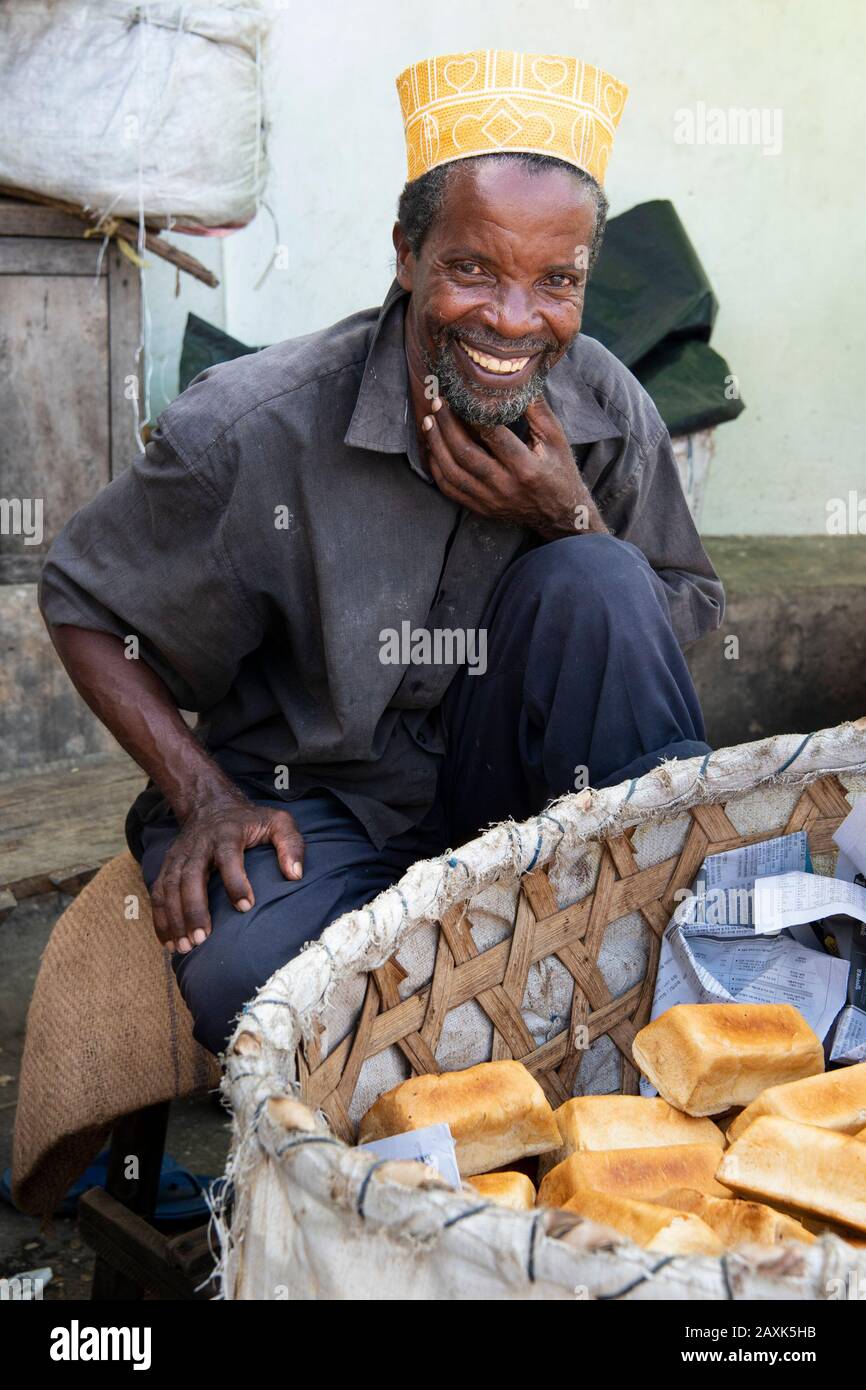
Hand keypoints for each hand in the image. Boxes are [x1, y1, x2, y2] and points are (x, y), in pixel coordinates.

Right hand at [149, 792, 304, 954]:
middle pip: (190, 876)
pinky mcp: (168, 865)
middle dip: (194, 909)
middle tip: (202, 939)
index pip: (228, 856)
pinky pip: (158, 893)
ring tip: (185, 948)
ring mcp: (179, 856)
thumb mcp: (278, 822)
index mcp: (227, 833)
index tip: (246, 907)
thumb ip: (291, 844)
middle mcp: (198, 845)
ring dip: (174, 919)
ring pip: (170, 887)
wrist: (210, 804)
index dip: (235, 881)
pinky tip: (169, 943)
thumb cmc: (250, 820)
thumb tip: (295, 875)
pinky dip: (160, 919)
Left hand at [421, 395, 606, 538]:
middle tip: (438, 402)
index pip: (493, 435)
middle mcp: (505, 486)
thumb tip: (516, 377)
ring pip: (452, 472)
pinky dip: (436, 468)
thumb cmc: (558, 469)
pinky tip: (432, 448)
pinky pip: (450, 489)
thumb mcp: (555, 437)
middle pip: (466, 453)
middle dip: (447, 425)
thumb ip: (535, 408)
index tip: (461, 394)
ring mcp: (490, 500)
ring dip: (436, 445)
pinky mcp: (480, 508)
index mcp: (526, 467)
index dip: (473, 413)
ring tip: (429, 421)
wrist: (560, 512)